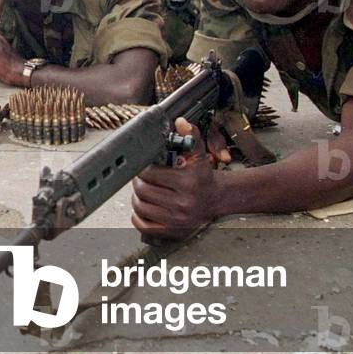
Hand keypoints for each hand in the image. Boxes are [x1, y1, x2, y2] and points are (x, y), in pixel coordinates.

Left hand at [131, 118, 220, 239]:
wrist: (216, 199)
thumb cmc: (203, 177)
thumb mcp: (199, 155)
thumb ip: (190, 137)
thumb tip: (180, 122)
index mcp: (188, 183)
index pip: (150, 174)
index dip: (143, 168)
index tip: (145, 166)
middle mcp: (183, 203)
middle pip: (142, 191)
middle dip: (138, 182)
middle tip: (142, 178)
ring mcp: (177, 220)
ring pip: (140, 207)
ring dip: (137, 197)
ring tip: (143, 190)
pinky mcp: (172, 231)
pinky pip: (143, 225)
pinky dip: (138, 216)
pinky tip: (145, 206)